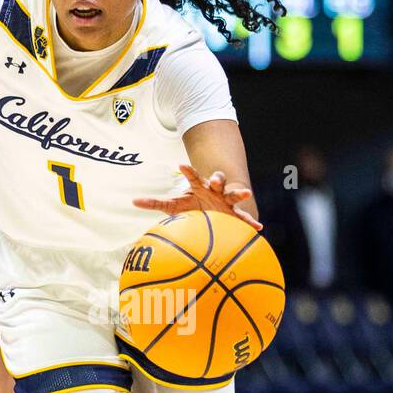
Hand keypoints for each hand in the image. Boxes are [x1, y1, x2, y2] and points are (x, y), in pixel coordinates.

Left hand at [134, 164, 261, 229]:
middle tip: (214, 179)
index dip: (187, 170)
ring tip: (246, 193)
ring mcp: (226, 201)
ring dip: (239, 193)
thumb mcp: (174, 206)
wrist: (212, 213)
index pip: (192, 176)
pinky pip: (244, 218)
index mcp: (199, 187)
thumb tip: (134, 201)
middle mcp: (214, 191)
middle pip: (216, 181)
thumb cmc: (193, 207)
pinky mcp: (235, 214)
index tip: (180, 165)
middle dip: (216, 178)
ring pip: (233, 194)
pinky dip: (251, 222)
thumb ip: (156, 203)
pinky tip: (258, 227)